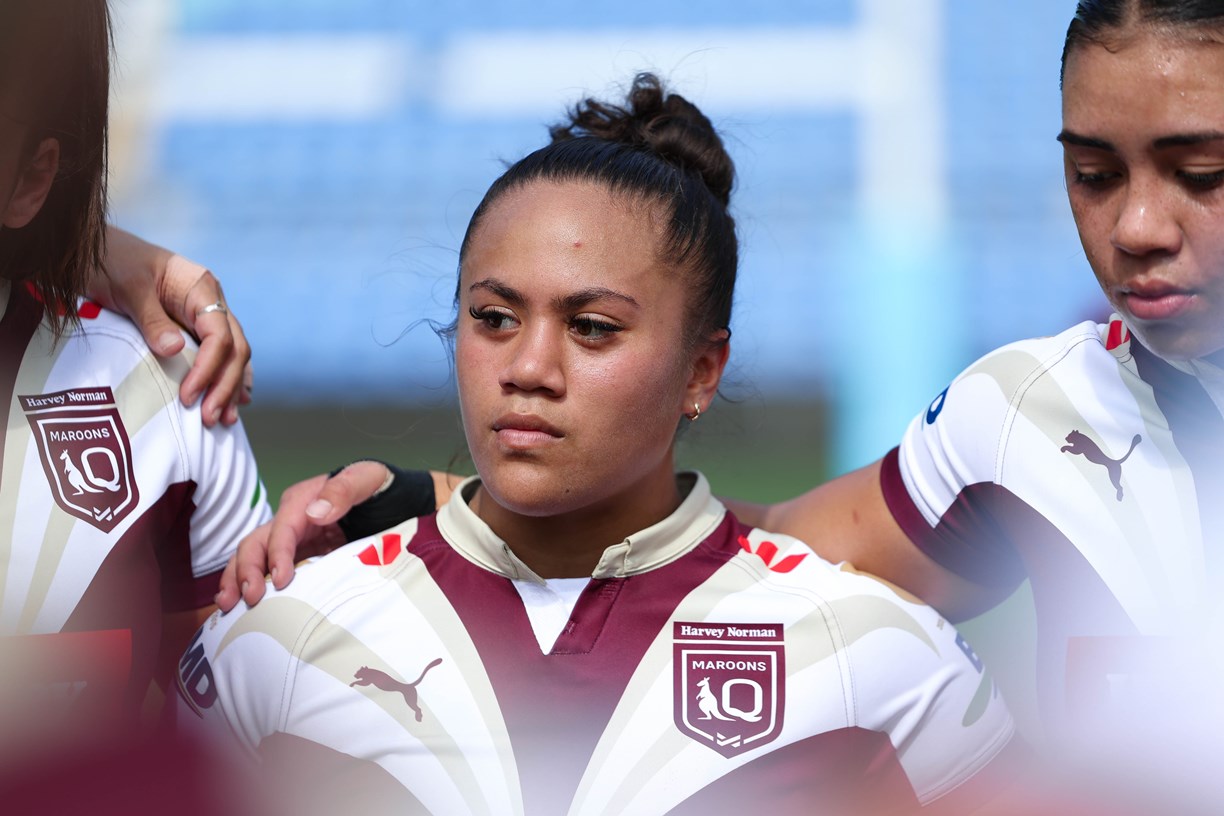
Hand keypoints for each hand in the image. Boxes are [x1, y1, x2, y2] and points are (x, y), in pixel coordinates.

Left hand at [91, 226, 251, 426]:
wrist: (97, 248)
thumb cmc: (111, 262)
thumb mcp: (127, 288)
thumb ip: (152, 319)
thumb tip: (175, 352)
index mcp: (202, 287)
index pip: (220, 336)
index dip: (209, 369)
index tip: (189, 396)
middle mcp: (212, 301)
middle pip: (235, 349)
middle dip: (225, 386)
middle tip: (210, 419)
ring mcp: (207, 313)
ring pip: (234, 354)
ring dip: (231, 387)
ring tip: (224, 419)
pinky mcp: (195, 325)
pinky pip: (222, 354)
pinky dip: (229, 376)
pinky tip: (234, 399)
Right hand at [215, 462, 392, 610]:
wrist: (393, 501)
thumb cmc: (379, 489)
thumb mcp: (368, 479)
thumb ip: (344, 490)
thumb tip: (316, 512)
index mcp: (302, 501)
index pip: (282, 528)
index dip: (277, 553)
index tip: (282, 579)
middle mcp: (289, 521)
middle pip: (255, 543)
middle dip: (246, 570)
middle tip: (249, 599)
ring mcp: (291, 542)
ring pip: (253, 559)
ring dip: (238, 580)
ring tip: (228, 606)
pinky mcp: (298, 559)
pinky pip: (269, 572)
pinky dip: (253, 586)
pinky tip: (241, 607)